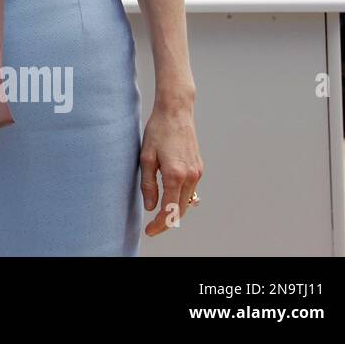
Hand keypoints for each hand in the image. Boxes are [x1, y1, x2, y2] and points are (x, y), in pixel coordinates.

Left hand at [139, 100, 202, 237]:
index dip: (159, 225)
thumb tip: (151, 207)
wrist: (176, 112)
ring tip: (159, 217)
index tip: (149, 231)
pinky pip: (190, 191)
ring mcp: (197, 173)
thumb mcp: (145, 157)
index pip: (169, 210)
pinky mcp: (198, 168)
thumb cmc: (157, 131)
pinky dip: (180, 199)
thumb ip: (148, 184)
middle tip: (152, 228)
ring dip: (174, 211)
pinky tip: (171, 201)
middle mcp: (190, 176)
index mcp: (175, 175)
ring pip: (187, 202)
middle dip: (167, 222)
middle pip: (180, 210)